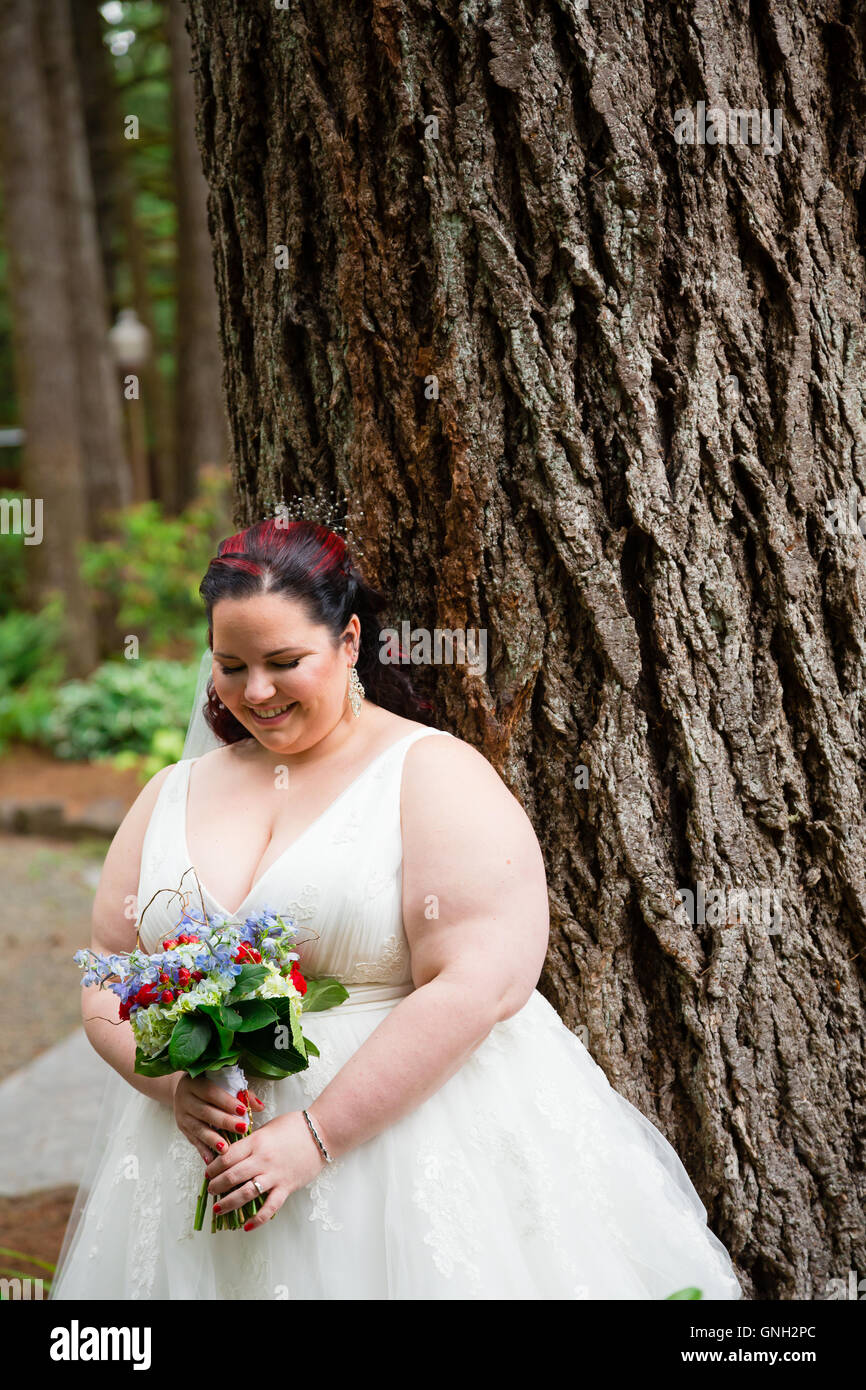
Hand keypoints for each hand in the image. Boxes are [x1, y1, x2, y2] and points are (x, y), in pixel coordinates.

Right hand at [174, 1073, 265, 1161]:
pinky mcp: (183, 1129)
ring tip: (226, 1149)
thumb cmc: (210, 1087)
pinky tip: (212, 1159)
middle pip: (206, 1112)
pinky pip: (194, 1141)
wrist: (184, 1091)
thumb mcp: (222, 1083)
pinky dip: (203, 1151)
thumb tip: (259, 1106)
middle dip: (225, 1122)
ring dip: (213, 1140)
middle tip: (242, 1128)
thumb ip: (241, 1094)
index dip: (227, 1102)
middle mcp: (186, 1099)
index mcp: (195, 1084)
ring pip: (198, 1129)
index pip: (211, 1092)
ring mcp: (183, 1115)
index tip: (243, 1110)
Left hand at [204, 1109, 325, 1229]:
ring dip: (229, 1202)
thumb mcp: (268, 1127)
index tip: (208, 1172)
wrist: (322, 1133)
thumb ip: (251, 1141)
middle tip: (211, 1190)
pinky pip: (269, 1207)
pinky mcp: (286, 1187)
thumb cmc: (295, 1126)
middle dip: (217, 1186)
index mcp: (256, 1141)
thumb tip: (234, 1153)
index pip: (227, 1157)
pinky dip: (257, 1219)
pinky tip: (246, 1226)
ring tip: (218, 1208)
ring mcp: (274, 1175)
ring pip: (246, 1193)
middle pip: (232, 1176)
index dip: (214, 1167)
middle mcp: (262, 1159)